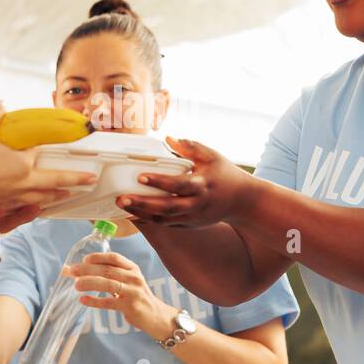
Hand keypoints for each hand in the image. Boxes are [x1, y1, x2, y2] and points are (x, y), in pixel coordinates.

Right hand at [0, 101, 96, 209]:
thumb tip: (3, 104)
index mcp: (23, 165)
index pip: (44, 153)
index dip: (53, 146)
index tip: (69, 140)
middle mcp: (24, 183)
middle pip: (55, 182)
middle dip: (75, 180)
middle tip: (90, 179)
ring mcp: (15, 196)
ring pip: (43, 197)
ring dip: (58, 194)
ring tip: (68, 193)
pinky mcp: (5, 204)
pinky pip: (28, 205)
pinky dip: (38, 203)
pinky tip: (39, 203)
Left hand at [67, 251, 175, 338]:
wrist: (156, 315)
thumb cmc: (136, 296)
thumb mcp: (127, 282)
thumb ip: (106, 275)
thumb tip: (75, 271)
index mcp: (132, 268)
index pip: (114, 258)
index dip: (98, 257)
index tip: (84, 260)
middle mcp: (134, 278)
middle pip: (108, 270)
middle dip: (88, 270)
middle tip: (72, 271)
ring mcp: (133, 292)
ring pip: (108, 284)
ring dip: (90, 283)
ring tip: (76, 285)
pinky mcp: (130, 307)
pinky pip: (109, 303)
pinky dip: (95, 301)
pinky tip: (83, 300)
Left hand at [116, 137, 252, 227]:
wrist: (243, 202)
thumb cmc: (225, 174)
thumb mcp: (212, 156)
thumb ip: (190, 147)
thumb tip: (168, 138)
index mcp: (202, 185)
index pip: (178, 184)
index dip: (159, 181)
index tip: (140, 176)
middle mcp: (196, 204)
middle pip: (166, 207)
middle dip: (142, 204)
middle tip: (120, 198)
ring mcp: (192, 217)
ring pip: (163, 219)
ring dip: (141, 214)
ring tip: (121, 205)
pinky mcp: (189, 225)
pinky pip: (166, 224)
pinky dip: (149, 220)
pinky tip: (133, 214)